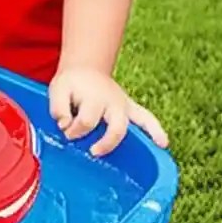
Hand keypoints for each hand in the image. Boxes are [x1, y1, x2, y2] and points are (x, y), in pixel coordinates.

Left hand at [48, 67, 169, 156]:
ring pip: (139, 121)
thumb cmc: (71, 85)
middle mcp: (113, 102)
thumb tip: (66, 125)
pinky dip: (156, 130)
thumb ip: (58, 108)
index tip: (64, 129)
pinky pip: (147, 118)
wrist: (84, 71)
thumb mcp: (57, 90)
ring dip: (144, 135)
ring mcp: (124, 106)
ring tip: (156, 147)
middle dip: (106, 142)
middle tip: (92, 152)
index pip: (87, 122)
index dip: (74, 130)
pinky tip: (163, 143)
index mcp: (94, 98)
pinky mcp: (131, 108)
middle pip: (116, 126)